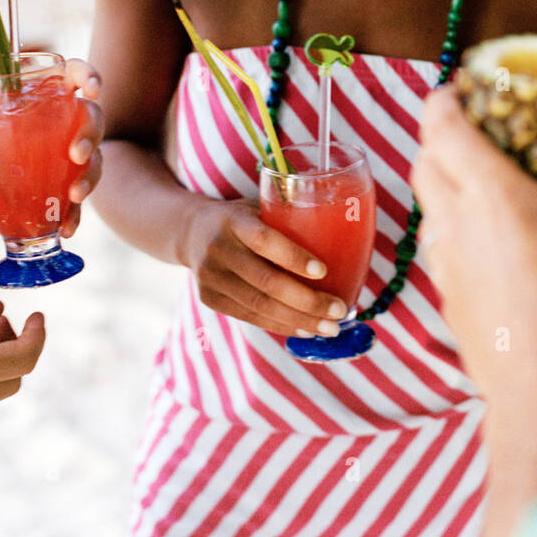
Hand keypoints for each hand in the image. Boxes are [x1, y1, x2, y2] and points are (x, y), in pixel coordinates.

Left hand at [0, 58, 103, 237]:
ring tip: (74, 197)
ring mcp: (68, 152)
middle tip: (77, 155)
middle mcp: (64, 120)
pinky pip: (77, 196)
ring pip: (94, 158)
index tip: (92, 90)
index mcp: (43, 93)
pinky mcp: (64, 183)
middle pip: (92, 118)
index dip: (88, 76)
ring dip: (89, 177)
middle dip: (91, 135)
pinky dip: (74, 214)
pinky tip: (66, 228)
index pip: (73, 74)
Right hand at [184, 198, 348, 337]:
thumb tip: (346, 232)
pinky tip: (305, 328)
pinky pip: (251, 317)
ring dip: (300, 320)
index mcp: (233, 220)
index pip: (264, 240)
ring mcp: (210, 277)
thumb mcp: (258, 207)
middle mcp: (218, 249)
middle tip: (339, 310)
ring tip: (330, 327)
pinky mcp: (210, 299)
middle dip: (307, 301)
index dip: (294, 257)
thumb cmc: (243, 218)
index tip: (323, 271)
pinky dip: (282, 325)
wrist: (190, 232)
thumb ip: (288, 218)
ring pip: (260, 306)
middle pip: (265, 282)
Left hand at [412, 87, 536, 536]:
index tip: (461, 87)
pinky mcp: (450, 301)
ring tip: (479, 179)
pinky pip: (438, 247)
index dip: (444, 98)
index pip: (442, 126)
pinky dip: (451, 228)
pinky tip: (486, 241)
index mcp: (491, 193)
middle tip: (472, 125)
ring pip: (426, 205)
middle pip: (423, 159)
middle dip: (439, 134)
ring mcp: (447, 265)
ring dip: (441, 182)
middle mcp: (457, 222)